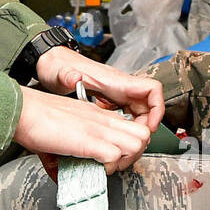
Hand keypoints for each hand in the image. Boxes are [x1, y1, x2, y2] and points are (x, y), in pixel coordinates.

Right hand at [14, 85, 150, 173]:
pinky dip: (109, 166)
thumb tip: (63, 174)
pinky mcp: (89, 140)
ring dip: (125, 160)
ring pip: (138, 143)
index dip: (128, 146)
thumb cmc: (35, 117)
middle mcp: (102, 119)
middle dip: (134, 155)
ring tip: (106, 167)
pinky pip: (115, 156)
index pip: (131, 128)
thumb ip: (69, 148)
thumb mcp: (61, 128)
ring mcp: (98, 128)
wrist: (22, 110)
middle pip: (143, 135)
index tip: (113, 158)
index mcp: (97, 114)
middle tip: (115, 165)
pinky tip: (94, 167)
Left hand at [34, 48, 163, 165]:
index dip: (157, 108)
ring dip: (135, 129)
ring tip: (124, 145)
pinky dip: (123, 127)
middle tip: (135, 143)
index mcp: (114, 81)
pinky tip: (111, 136)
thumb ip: (67, 76)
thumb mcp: (60, 73)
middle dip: (146, 126)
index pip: (151, 89)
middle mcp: (119, 87)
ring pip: (137, 112)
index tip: (151, 126)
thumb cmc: (59, 66)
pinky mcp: (108, 100)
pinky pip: (125, 114)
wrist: (52, 64)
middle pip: (147, 106)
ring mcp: (115, 94)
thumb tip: (73, 78)